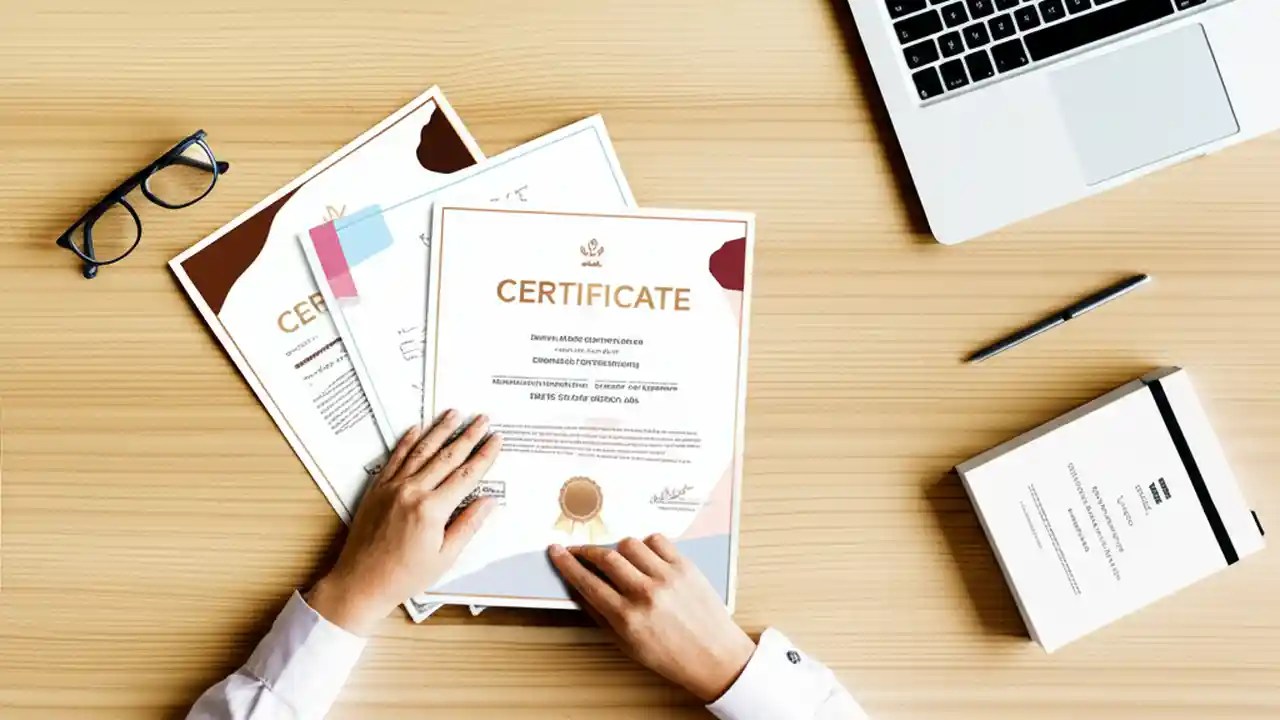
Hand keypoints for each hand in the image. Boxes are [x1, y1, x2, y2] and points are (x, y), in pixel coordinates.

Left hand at [306, 411, 500, 634]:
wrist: (361, 582)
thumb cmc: (403, 576)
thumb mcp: (444, 557)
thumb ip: (467, 525)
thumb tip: (488, 502)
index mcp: (432, 510)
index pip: (467, 475)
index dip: (484, 456)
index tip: (496, 440)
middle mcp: (412, 492)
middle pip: (447, 456)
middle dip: (468, 436)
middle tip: (482, 419)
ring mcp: (392, 487)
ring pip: (421, 450)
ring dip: (440, 430)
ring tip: (454, 414)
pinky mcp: (377, 488)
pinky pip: (395, 458)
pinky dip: (407, 441)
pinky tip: (417, 428)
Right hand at [548, 535, 755, 702]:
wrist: (713, 655)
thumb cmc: (670, 655)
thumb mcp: (626, 644)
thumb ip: (600, 614)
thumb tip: (578, 588)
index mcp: (627, 617)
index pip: (587, 582)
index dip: (567, 564)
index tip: (557, 552)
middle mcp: (646, 594)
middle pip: (606, 558)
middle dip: (587, 551)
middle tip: (580, 551)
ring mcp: (667, 577)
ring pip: (630, 544)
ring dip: (619, 549)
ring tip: (620, 561)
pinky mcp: (685, 567)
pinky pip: (657, 540)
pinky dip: (646, 545)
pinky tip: (646, 558)